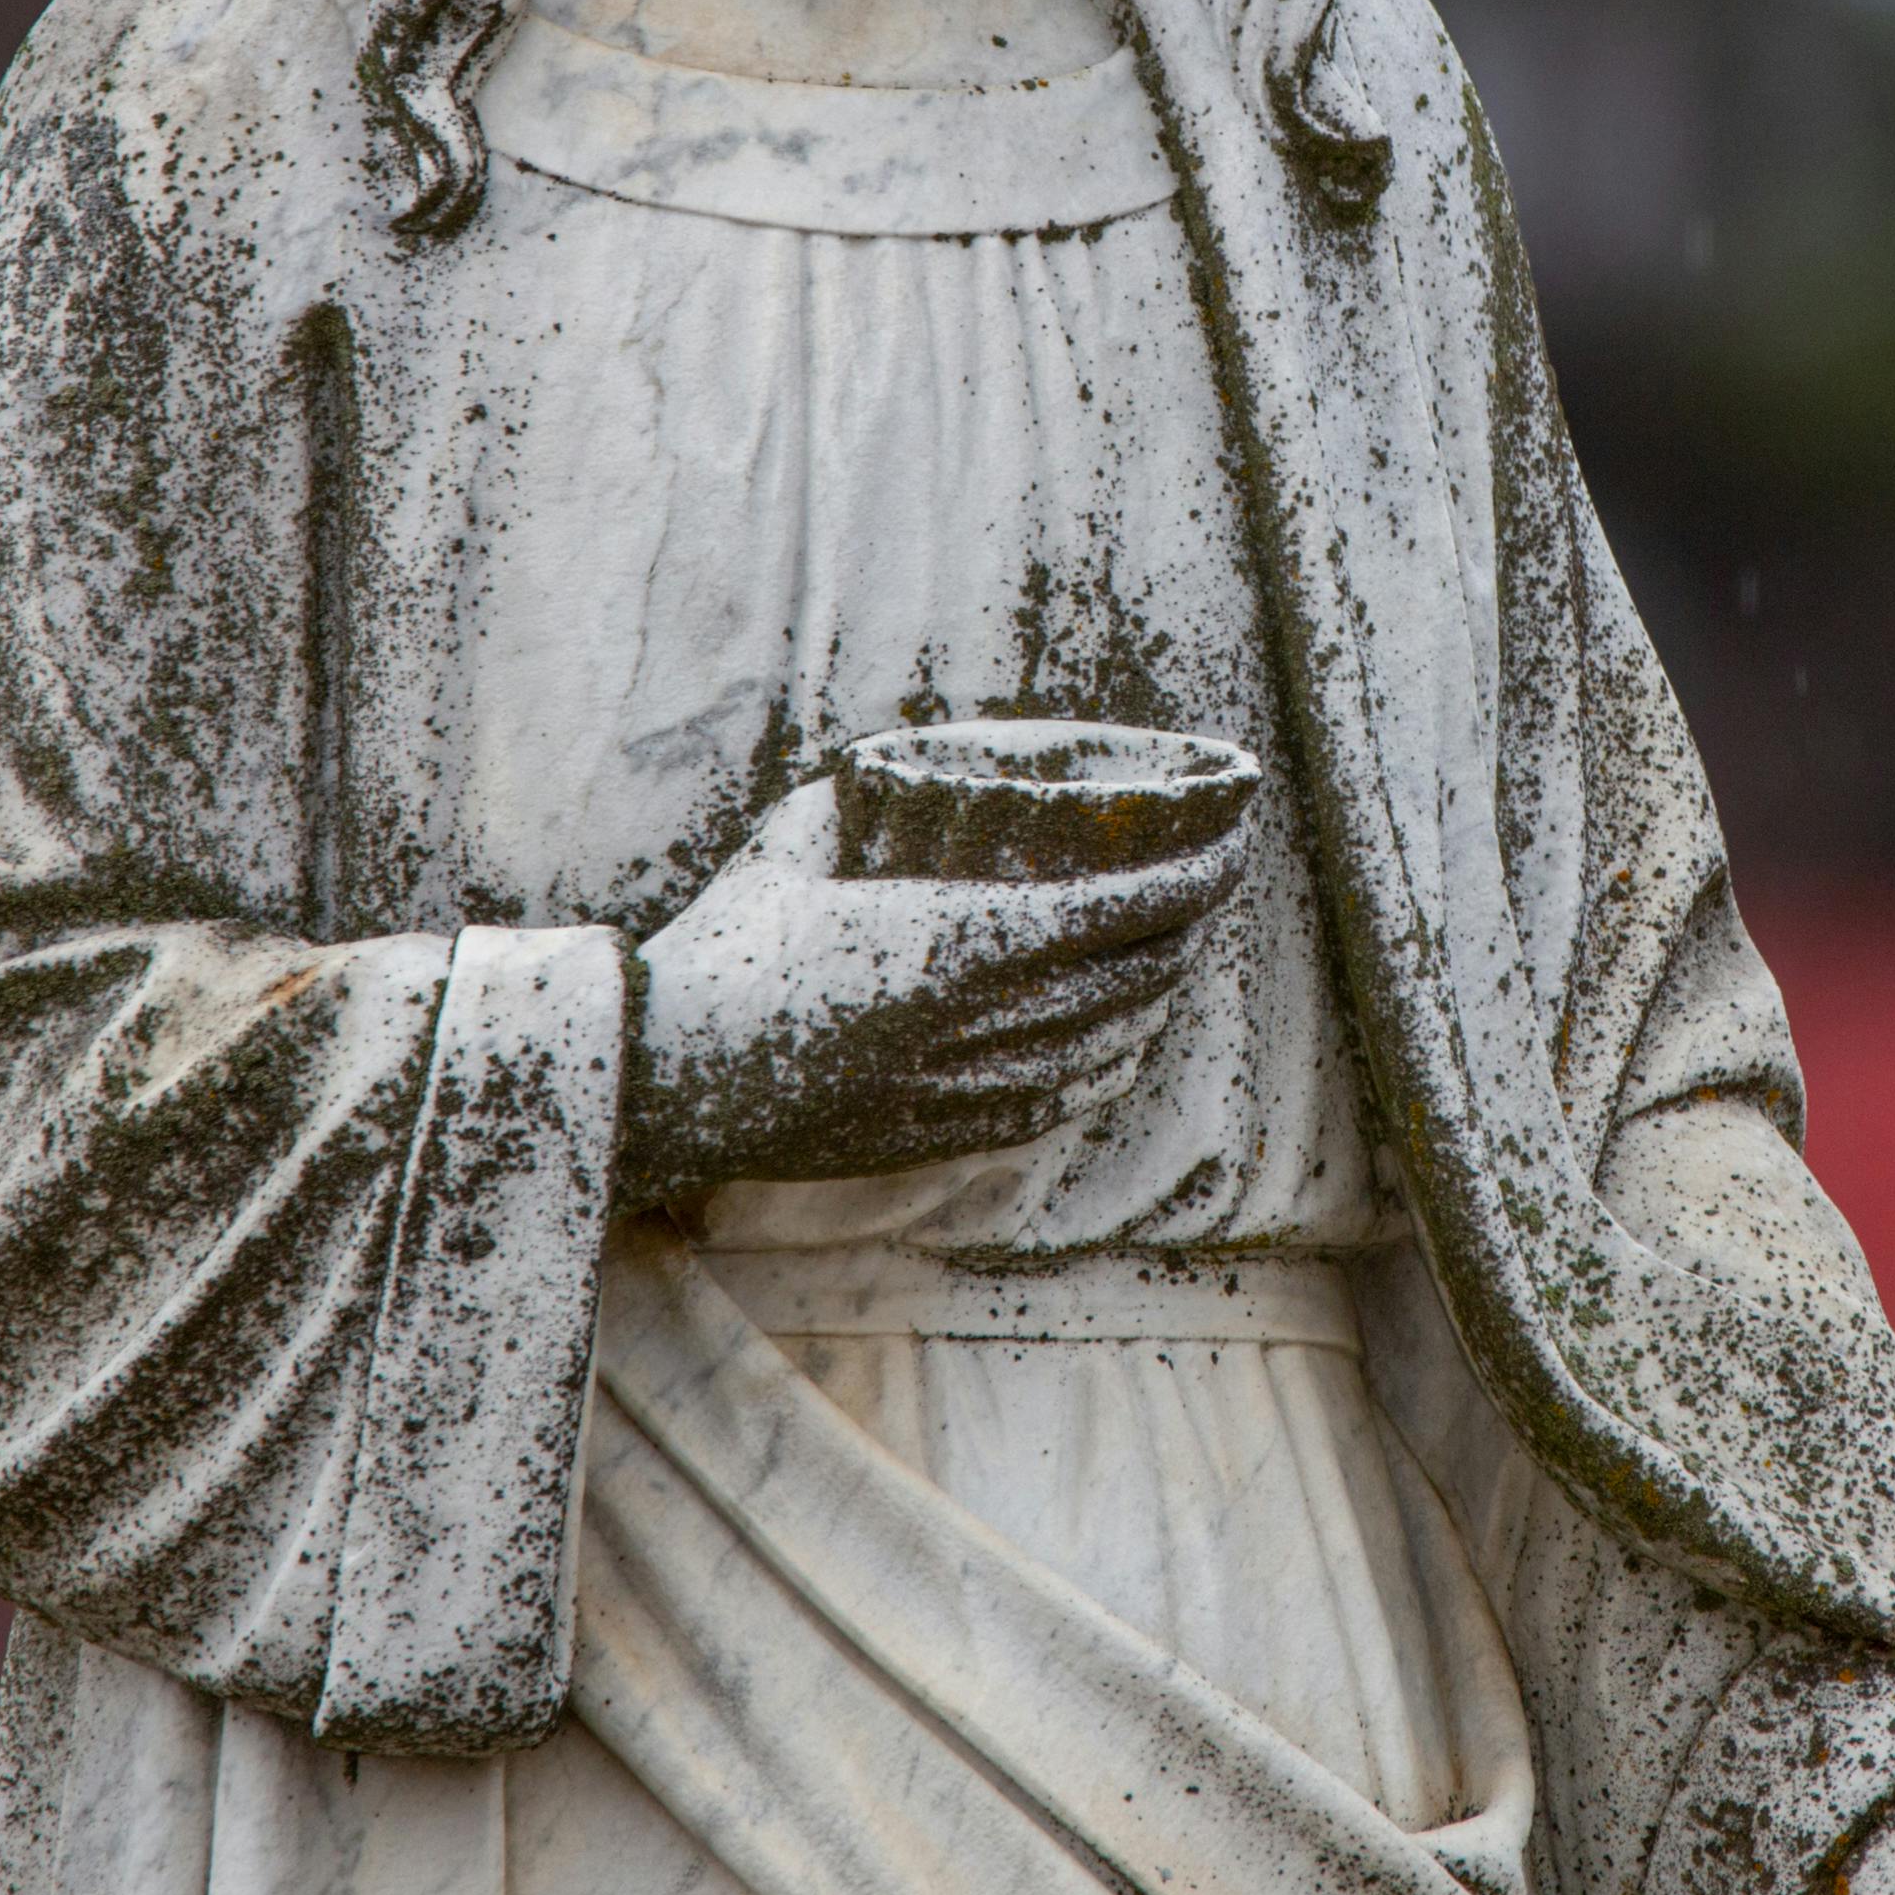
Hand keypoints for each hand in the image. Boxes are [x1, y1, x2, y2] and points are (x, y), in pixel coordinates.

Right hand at [615, 769, 1241, 1201]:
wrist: (666, 1075)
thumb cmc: (726, 939)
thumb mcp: (797, 837)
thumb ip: (866, 792)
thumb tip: (909, 756)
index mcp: (952, 937)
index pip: (1116, 907)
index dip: (1188, 878)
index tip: (1229, 846)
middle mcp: (974, 1018)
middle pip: (1127, 976)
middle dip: (1185, 930)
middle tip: (1209, 890)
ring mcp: (959, 1088)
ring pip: (1102, 1044)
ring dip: (1153, 999)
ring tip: (1176, 959)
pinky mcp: (935, 1138)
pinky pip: (1055, 1105)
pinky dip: (1104, 1069)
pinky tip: (1120, 1046)